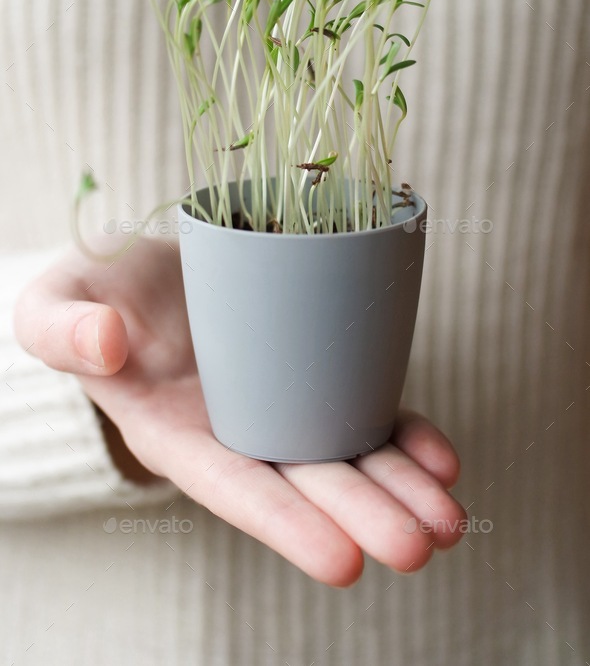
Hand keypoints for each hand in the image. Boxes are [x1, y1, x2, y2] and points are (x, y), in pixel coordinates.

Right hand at [14, 236, 465, 585]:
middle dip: (364, 515)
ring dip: (399, 487)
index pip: (232, 487)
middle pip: (304, 481)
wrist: (143, 269)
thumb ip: (62, 331)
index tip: (343, 560)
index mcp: (174, 431)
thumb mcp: (54, 305)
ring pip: (343, 453)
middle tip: (423, 544)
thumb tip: (105, 345)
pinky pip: (359, 407)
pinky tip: (440, 457)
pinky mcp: (307, 369)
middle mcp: (234, 429)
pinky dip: (402, 433)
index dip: (285, 523)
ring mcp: (277, 401)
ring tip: (450, 517)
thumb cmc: (94, 294)